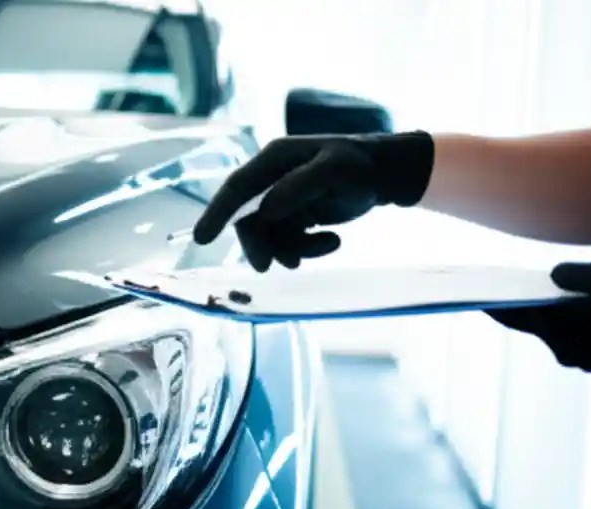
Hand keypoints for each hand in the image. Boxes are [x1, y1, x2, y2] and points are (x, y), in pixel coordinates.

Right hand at [192, 131, 435, 270]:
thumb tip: (266, 211)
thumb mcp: (333, 171)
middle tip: (270, 267)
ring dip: (291, 249)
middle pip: (251, 219)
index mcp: (273, 160)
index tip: (202, 239)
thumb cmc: (361, 166)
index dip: (217, 213)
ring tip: (325, 246)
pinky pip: (290, 241)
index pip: (236, 188)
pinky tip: (333, 241)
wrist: (388, 175)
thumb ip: (298, 187)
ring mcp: (284, 199)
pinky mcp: (297, 215)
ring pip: (271, 235)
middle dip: (260, 244)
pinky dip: (308, 248)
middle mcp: (273, 179)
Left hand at [488, 259, 590, 374]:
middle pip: (547, 320)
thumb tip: (555, 277)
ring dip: (577, 304)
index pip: (516, 316)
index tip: (475, 297)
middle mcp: (570, 352)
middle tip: (549, 275)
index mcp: (561, 333)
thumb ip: (574, 274)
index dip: (495, 304)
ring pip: (572, 326)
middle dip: (551, 296)